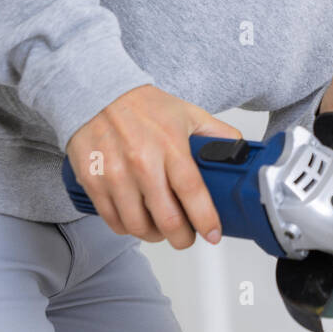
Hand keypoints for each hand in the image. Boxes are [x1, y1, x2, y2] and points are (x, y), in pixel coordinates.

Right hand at [66, 84, 242, 247]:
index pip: (192, 192)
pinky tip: (136, 219)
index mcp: (170, 145)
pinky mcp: (93, 182)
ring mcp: (115, 174)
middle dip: (181, 237)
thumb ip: (217, 134)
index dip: (205, 219)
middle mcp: (142, 162)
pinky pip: (113, 221)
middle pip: (167, 219)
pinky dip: (127, 228)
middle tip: (186, 237)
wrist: (97, 93)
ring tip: (161, 229)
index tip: (213, 233)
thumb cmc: (143, 106)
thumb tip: (239, 151)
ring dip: (154, 235)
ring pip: (138, 226)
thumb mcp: (188, 113)